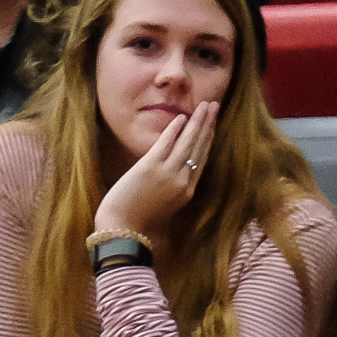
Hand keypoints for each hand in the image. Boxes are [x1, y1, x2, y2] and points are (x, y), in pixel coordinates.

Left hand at [91, 99, 218, 243]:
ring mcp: (168, 174)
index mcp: (187, 191)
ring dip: (197, 122)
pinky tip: (181, 117)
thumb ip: (171, 187)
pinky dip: (174, 129)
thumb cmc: (137, 220)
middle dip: (208, 124)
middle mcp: (183, 181)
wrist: (122, 230)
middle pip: (200, 147)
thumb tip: (170, 168)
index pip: (201, 159)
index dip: (208, 139)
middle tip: (214, 106)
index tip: (213, 124)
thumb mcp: (163, 204)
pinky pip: (166, 143)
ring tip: (204, 105)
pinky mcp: (150, 168)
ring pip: (188, 143)